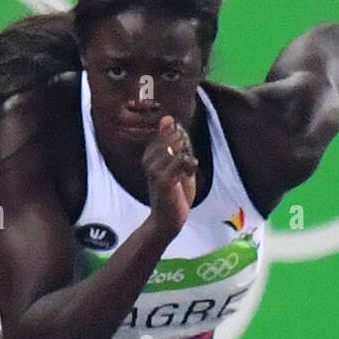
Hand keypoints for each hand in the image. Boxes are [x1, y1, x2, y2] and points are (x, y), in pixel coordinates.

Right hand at [143, 115, 198, 236]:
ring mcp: (154, 169)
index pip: (173, 131)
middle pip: (177, 137)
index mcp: (150, 153)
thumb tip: (167, 117)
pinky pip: (182, 160)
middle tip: (185, 169)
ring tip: (184, 175)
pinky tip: (187, 176)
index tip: (182, 161)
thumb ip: (174, 141)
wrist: (167, 220)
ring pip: (180, 147)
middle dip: (188, 150)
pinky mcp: (163, 179)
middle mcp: (148, 159)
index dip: (185, 142)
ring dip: (189, 160)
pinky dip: (190, 167)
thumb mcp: (176, 162)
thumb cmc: (174, 193)